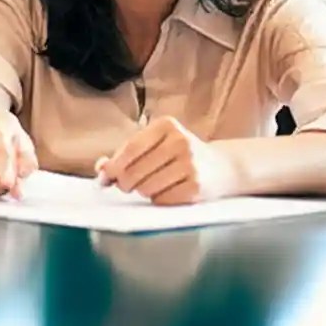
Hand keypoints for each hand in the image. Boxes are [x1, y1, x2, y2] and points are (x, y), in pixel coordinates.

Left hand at [96, 117, 237, 204]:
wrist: (225, 167)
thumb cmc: (180, 154)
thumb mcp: (156, 143)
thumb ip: (127, 153)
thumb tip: (101, 168)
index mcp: (167, 125)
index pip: (131, 148)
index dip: (113, 166)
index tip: (104, 178)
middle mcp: (181, 142)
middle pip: (135, 171)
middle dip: (125, 183)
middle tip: (127, 185)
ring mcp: (191, 165)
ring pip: (146, 188)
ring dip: (142, 192)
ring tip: (152, 185)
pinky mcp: (197, 187)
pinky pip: (162, 200)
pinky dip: (158, 200)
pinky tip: (166, 191)